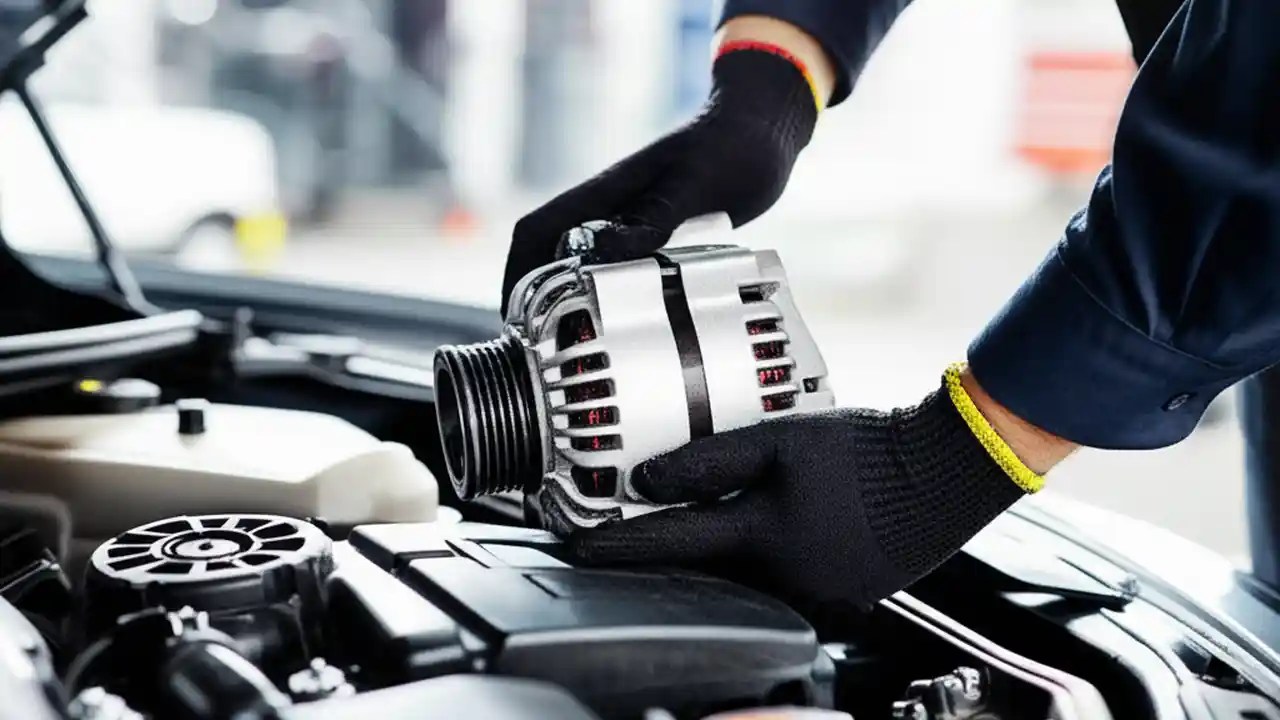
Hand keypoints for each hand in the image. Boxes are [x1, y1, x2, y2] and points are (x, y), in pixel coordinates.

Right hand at [501, 47, 820, 312]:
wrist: (765, 131)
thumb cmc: (730, 147)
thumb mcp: (693, 186)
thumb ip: (651, 218)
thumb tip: (601, 251)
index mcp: (604, 193)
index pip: (535, 231)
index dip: (516, 273)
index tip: (514, 315)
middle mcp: (611, 209)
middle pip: (553, 255)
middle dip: (541, 298)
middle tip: (546, 344)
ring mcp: (635, 222)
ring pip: (590, 267)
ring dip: (578, 300)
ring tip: (581, 343)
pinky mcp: (662, 234)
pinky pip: (627, 270)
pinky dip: (621, 298)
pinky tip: (635, 324)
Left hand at [565, 380, 1032, 608]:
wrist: (940, 475)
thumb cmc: (867, 453)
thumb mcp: (780, 440)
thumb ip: (711, 460)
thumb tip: (651, 476)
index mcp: (763, 534)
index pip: (670, 543)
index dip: (617, 545)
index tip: (579, 548)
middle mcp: (782, 577)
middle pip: (698, 576)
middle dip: (657, 562)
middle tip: (624, 543)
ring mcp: (812, 596)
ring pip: (736, 588)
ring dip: (705, 570)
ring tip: (686, 542)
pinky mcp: (836, 602)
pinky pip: (775, 593)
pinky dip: (750, 574)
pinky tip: (751, 551)